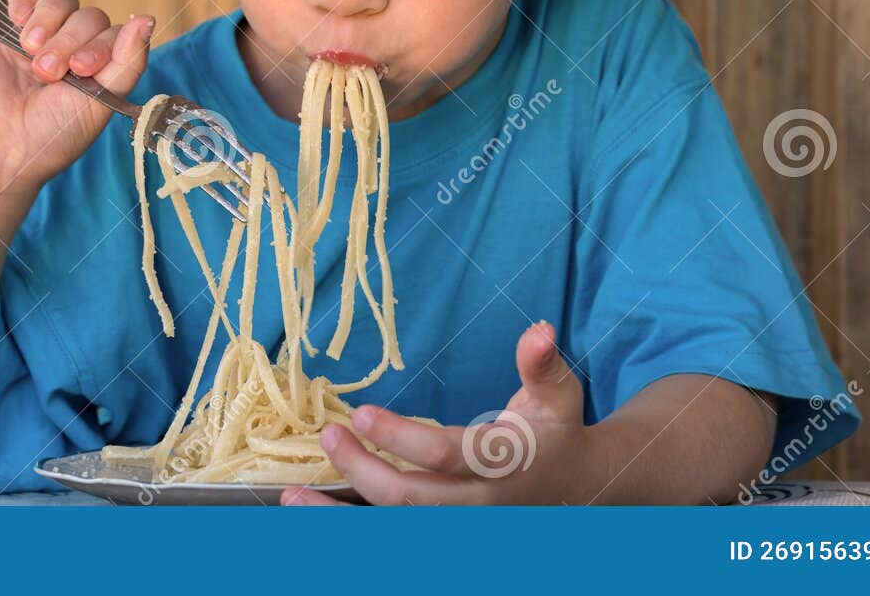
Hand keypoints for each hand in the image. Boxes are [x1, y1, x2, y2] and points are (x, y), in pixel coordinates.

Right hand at [0, 0, 155, 206]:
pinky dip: (24, 2)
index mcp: (100, 67)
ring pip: (60, 0)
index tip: (81, 70)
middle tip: (48, 73)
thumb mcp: (99, 104)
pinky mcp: (7, 28)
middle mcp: (74, 48)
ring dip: (48, 21)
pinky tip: (17, 23)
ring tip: (30, 51)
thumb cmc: (52, 135)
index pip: (116, 33)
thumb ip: (127, 63)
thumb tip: (148, 19)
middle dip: (70, 41)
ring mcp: (42, 35)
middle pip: (88, 16)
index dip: (101, 45)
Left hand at [282, 321, 590, 505]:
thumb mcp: (557, 395)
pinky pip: (392, 539)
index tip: (363, 415)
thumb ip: (542, 364)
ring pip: (395, 528)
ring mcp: (459, 527)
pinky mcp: (444, 535)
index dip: (402, 438)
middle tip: (329, 436)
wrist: (575, 488)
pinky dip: (350, 530)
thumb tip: (537, 329)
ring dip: (340, 516)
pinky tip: (313, 514)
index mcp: (501, 464)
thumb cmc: (556, 432)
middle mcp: (478, 505)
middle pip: (412, 499)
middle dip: (363, 471)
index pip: (445, 456)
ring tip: (294, 496)